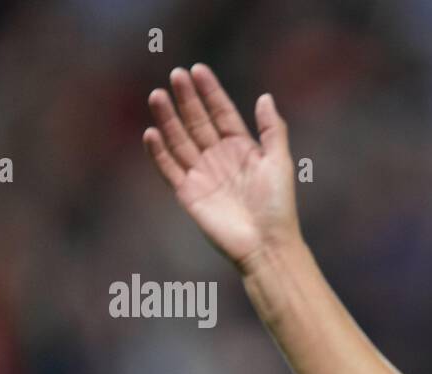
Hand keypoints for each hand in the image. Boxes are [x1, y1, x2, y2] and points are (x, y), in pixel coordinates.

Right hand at [143, 65, 299, 271]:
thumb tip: (265, 97)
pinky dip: (159, 152)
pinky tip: (151, 132)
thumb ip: (272, 130)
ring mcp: (202, 174)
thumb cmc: (278, 206)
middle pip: (198, 122)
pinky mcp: (188, 193)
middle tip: (175, 75)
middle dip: (186, 99)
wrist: (266, 244)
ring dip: (168, 119)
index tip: (198, 70)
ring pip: (180, 140)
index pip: (222, 114)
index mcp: (242, 149)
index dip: (210, 92)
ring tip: (158, 96)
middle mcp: (219, 158)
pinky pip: (169, 168)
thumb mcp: (280, 162)